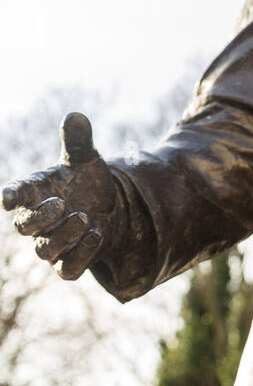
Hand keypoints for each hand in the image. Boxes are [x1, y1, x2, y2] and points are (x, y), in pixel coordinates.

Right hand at [2, 113, 116, 280]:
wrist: (109, 210)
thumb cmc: (86, 182)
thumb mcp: (86, 159)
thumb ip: (78, 141)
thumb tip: (76, 116)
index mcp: (36, 192)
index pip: (16, 194)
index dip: (11, 195)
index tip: (7, 198)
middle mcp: (39, 220)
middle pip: (24, 227)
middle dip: (39, 217)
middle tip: (60, 203)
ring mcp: (52, 243)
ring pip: (45, 250)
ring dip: (65, 235)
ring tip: (86, 217)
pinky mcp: (70, 262)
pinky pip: (67, 269)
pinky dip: (81, 256)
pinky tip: (97, 235)